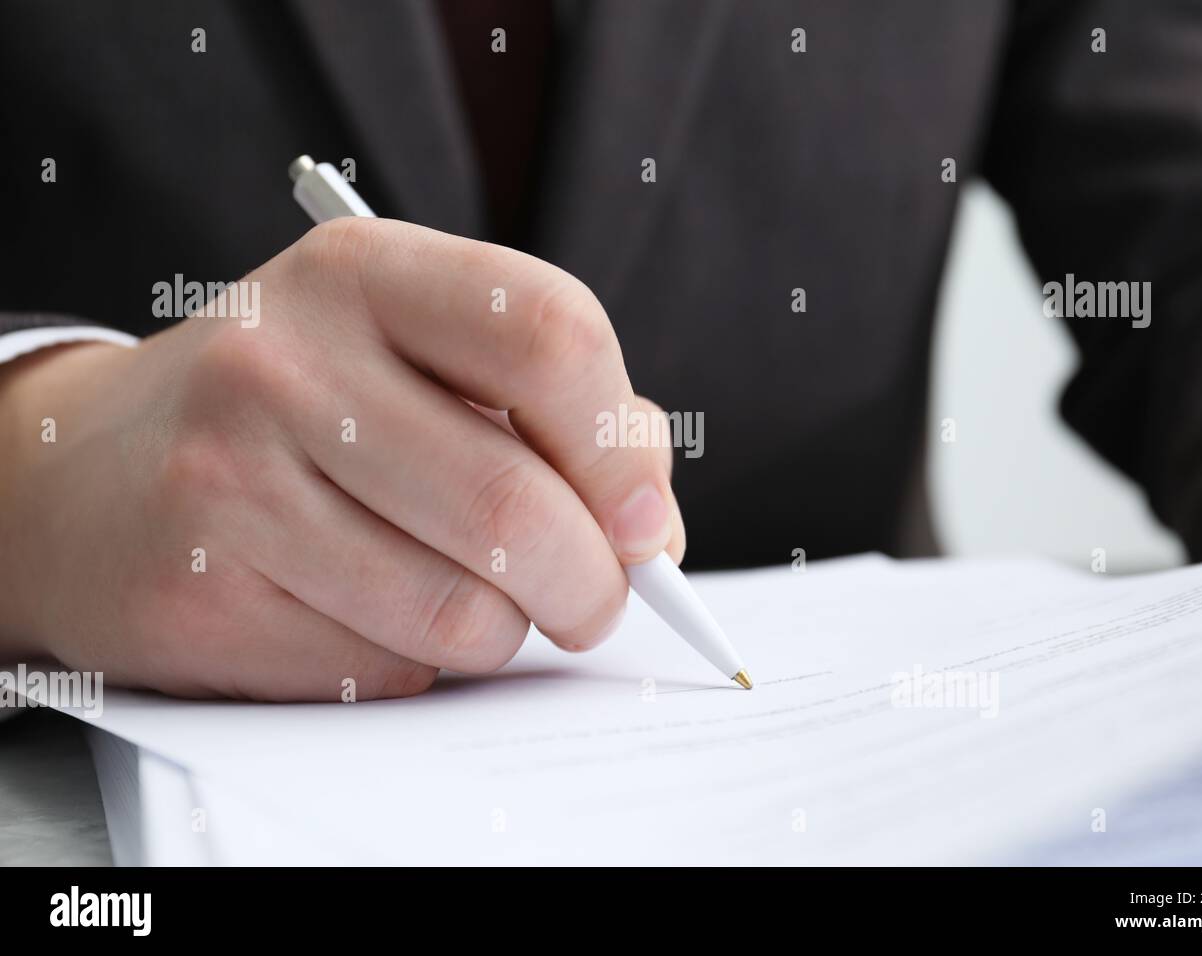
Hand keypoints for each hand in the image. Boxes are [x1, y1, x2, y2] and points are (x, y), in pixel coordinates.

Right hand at [0, 219, 684, 699]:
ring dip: (504, 630)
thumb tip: (649, 531)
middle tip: (592, 599)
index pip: (550, 336)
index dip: (622, 447)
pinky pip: (386, 666)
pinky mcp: (202, 591)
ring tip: (473, 598)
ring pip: (460, 609)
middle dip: (591, 583)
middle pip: (516, 500)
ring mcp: (231, 475)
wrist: (88, 474)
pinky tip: (366, 611)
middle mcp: (286, 361)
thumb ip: (550, 416)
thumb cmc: (297, 413)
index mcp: (364, 273)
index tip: (641, 520)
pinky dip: (417, 661)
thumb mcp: (412, 356)